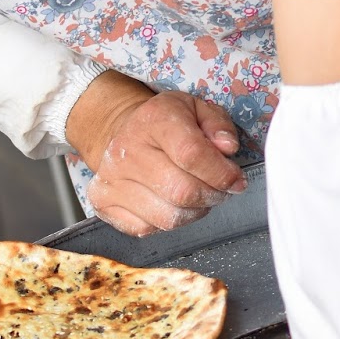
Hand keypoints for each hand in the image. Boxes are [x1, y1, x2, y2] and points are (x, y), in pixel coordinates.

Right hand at [67, 72, 245, 235]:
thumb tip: (227, 147)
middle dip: (212, 196)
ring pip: (168, 217)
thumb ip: (218, 124)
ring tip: (198, 197)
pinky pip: (147, 229)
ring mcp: (111, 179)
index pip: (193, 154)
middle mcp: (126, 149)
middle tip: (220, 190)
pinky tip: (173, 205)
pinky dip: (169, 223)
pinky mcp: (103, 203)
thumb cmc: (165, 125)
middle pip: (183, 191)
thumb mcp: (197, 109)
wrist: (122, 132)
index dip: (222, 174)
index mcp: (154, 119)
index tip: (236, 180)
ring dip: (194, 212)